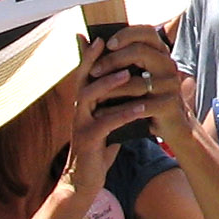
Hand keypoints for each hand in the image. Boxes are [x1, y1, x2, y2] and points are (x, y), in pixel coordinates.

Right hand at [56, 42, 149, 202]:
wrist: (84, 182)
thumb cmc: (98, 150)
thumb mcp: (107, 123)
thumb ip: (115, 105)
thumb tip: (133, 87)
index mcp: (84, 104)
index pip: (85, 74)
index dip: (89, 55)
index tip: (98, 37)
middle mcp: (79, 110)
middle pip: (83, 79)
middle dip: (93, 60)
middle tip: (106, 43)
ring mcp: (82, 124)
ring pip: (91, 97)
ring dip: (109, 84)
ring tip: (127, 74)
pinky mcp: (88, 140)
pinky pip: (106, 123)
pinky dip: (123, 114)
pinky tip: (138, 108)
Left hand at [84, 26, 192, 146]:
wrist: (172, 126)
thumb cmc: (145, 96)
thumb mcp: (129, 73)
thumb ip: (106, 56)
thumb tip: (79, 36)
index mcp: (161, 53)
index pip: (147, 32)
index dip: (126, 34)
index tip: (107, 44)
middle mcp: (169, 65)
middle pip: (140, 51)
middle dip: (112, 60)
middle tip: (93, 72)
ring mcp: (170, 85)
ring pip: (137, 81)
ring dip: (111, 89)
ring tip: (92, 95)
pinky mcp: (168, 105)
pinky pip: (139, 106)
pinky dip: (117, 110)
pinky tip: (100, 114)